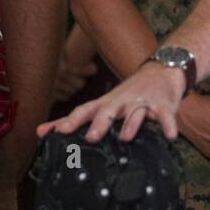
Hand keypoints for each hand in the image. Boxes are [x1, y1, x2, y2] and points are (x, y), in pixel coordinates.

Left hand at [38, 62, 185, 141]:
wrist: (161, 71)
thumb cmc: (126, 95)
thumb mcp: (101, 105)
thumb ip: (74, 120)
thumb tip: (40, 132)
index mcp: (105, 103)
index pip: (82, 111)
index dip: (68, 122)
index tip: (53, 133)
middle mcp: (121, 101)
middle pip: (107, 111)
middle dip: (99, 124)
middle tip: (90, 137)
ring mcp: (141, 102)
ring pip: (135, 113)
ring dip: (130, 124)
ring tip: (125, 137)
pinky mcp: (163, 105)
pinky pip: (165, 116)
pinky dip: (168, 126)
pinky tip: (169, 136)